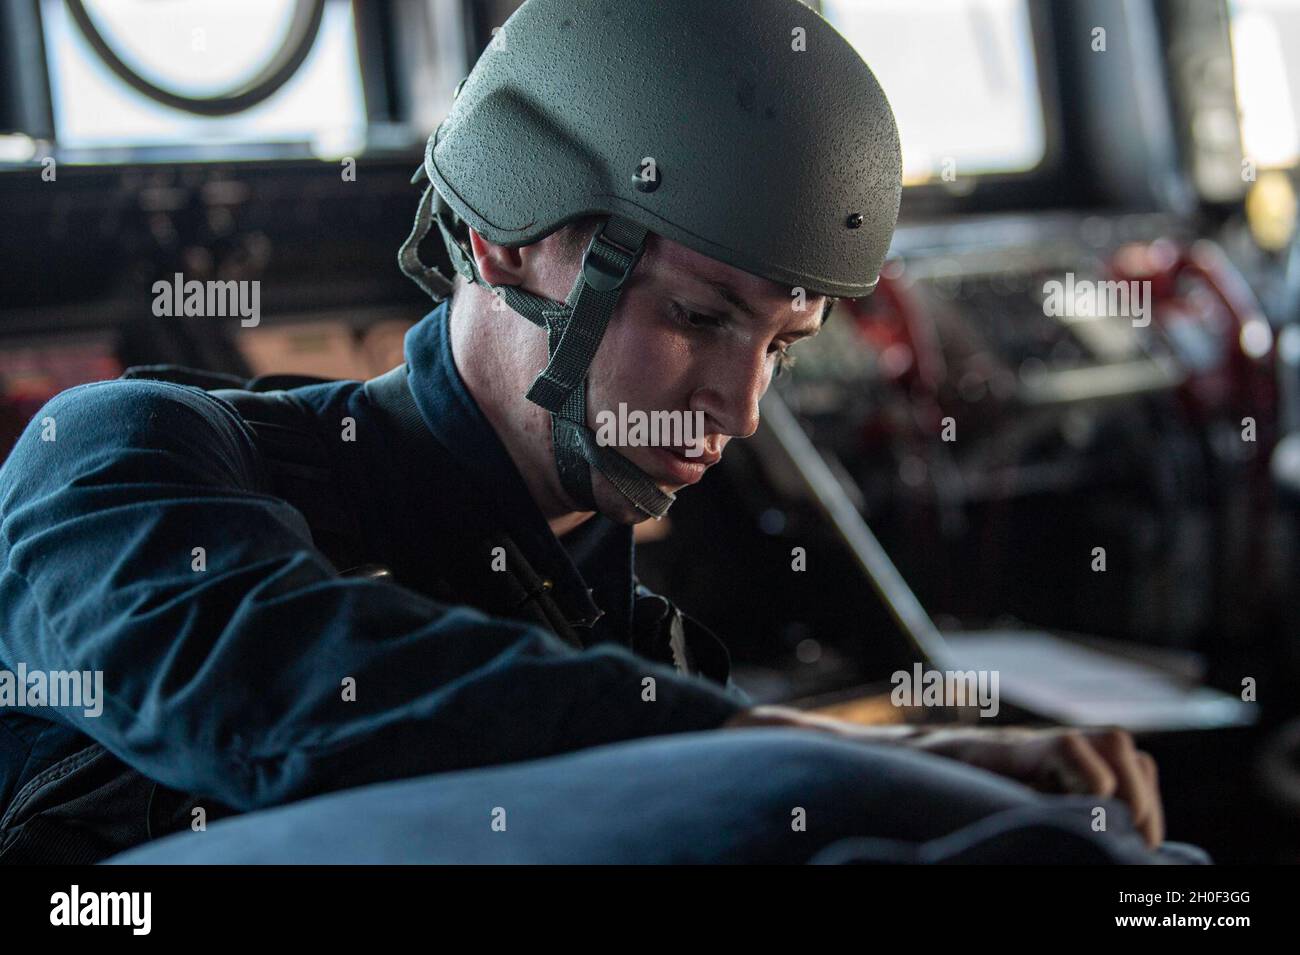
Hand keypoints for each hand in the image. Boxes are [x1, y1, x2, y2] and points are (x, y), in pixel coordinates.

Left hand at [723, 707, 1164, 847]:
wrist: (874, 762)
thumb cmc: (859, 766)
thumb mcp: (835, 757)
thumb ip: (796, 736)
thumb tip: (743, 721)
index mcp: (981, 749)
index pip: (1063, 742)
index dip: (1093, 776)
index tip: (1100, 821)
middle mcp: (1020, 751)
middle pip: (1109, 747)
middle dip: (1135, 794)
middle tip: (1134, 852)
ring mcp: (1040, 768)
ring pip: (1122, 760)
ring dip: (1140, 801)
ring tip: (1133, 856)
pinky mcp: (1047, 789)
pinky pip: (1115, 782)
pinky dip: (1131, 807)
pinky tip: (1117, 855)